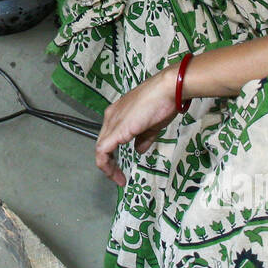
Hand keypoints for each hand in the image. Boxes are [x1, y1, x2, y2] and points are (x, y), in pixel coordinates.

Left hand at [95, 67, 180, 185]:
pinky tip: (116, 173)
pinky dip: (107, 164)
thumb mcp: (151, 124)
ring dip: (108, 167)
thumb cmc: (162, 102)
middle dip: (109, 164)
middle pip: (103, 144)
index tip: (121, 167)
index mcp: (118, 114)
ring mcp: (113, 123)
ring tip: (118, 179)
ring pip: (101, 149)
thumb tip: (139, 150)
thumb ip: (143, 138)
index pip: (109, 137)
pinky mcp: (118, 130)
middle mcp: (111, 117)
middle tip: (119, 177)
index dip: (112, 154)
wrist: (167, 89)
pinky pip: (103, 150)